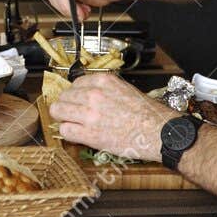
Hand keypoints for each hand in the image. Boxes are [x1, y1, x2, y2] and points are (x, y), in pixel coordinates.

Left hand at [49, 72, 174, 162]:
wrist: (159, 132)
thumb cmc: (148, 114)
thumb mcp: (126, 90)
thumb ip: (106, 90)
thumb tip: (91, 95)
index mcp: (103, 81)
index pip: (75, 83)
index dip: (75, 94)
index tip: (78, 101)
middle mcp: (93, 94)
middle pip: (63, 96)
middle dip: (66, 105)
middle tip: (73, 113)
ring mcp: (89, 114)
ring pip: (58, 111)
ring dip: (63, 117)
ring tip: (71, 123)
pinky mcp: (89, 134)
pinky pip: (65, 130)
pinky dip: (68, 133)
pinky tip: (77, 134)